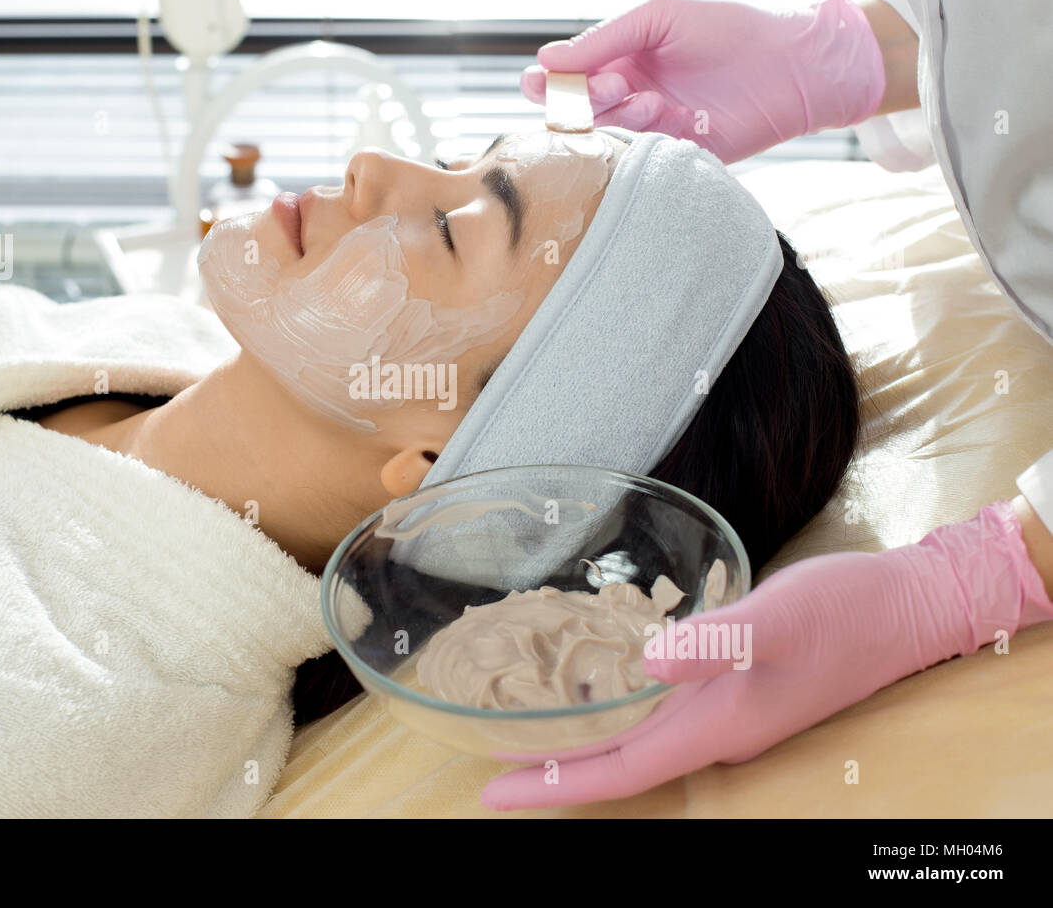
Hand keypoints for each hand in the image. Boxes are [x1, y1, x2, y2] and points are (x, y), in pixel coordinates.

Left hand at [482, 500, 1052, 809]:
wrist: (903, 606)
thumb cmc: (843, 612)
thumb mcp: (778, 619)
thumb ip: (716, 642)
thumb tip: (648, 662)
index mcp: (717, 726)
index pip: (620, 771)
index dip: (556, 782)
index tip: (495, 787)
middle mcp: (714, 728)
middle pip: (619, 763)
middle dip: (554, 769)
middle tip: (489, 761)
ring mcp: (724, 708)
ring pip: (636, 737)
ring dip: (580, 740)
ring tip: (522, 727)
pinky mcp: (731, 682)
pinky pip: (658, 709)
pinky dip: (616, 705)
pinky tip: (593, 681)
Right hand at [520, 0, 885, 163]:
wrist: (789, 66)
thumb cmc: (728, 31)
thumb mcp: (660, 19)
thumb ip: (605, 38)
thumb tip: (546, 59)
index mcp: (620, 62)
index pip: (565, 79)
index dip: (548, 84)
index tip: (542, 83)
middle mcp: (628, 99)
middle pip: (577, 113)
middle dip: (581, 103)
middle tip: (608, 88)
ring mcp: (649, 131)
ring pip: (604, 135)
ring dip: (618, 117)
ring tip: (650, 99)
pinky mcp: (672, 158)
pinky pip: (637, 159)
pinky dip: (643, 140)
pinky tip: (671, 117)